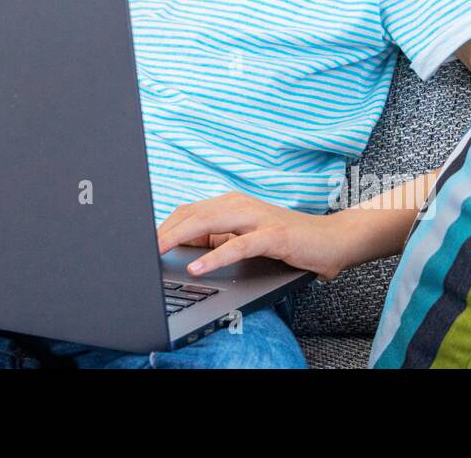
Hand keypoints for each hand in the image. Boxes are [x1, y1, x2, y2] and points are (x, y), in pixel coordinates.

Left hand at [156, 191, 347, 281]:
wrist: (332, 240)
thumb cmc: (287, 242)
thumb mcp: (245, 239)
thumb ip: (218, 240)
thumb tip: (183, 250)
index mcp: (231, 204)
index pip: (188, 211)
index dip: (163, 226)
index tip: (140, 241)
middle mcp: (240, 205)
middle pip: (192, 214)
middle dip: (163, 231)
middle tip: (139, 247)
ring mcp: (257, 218)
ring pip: (209, 223)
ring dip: (180, 237)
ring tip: (158, 252)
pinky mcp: (273, 235)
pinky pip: (238, 245)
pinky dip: (215, 256)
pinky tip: (198, 266)